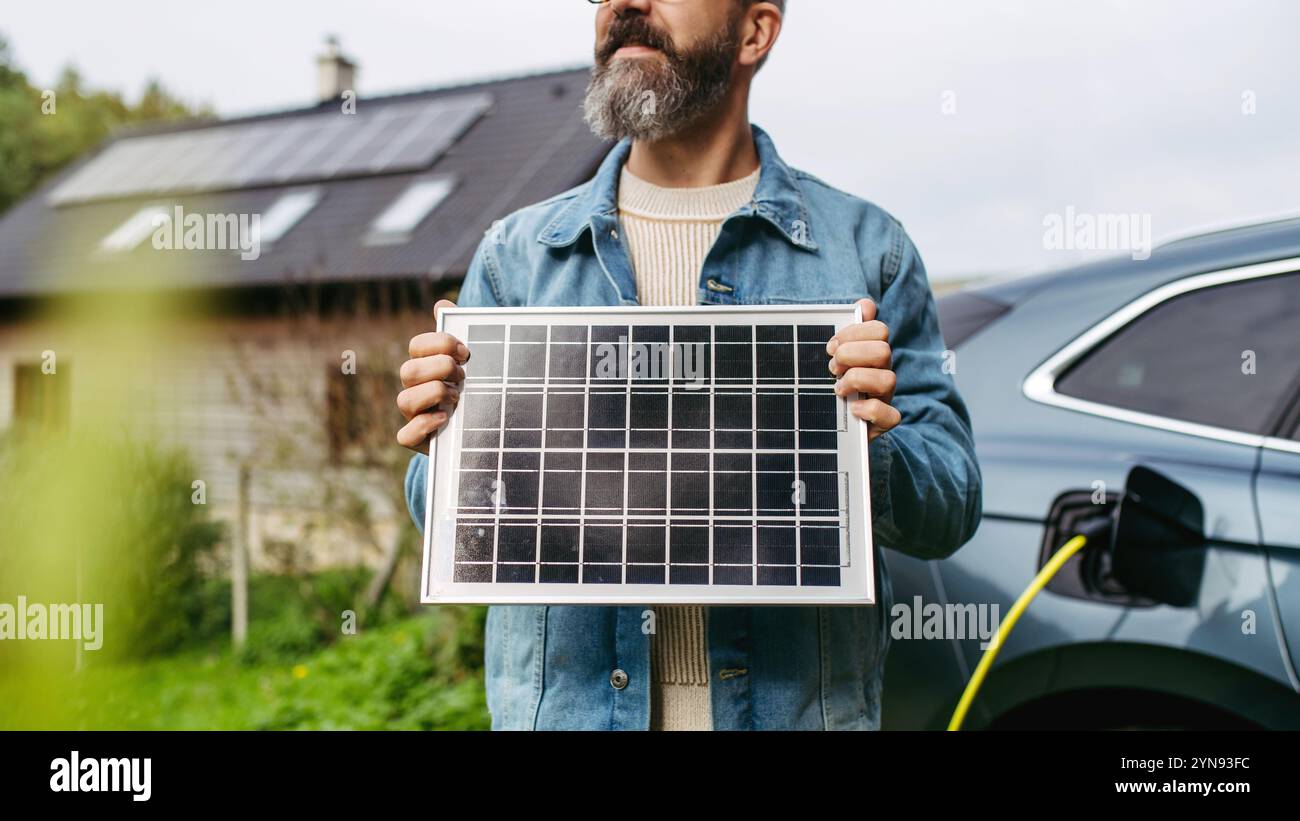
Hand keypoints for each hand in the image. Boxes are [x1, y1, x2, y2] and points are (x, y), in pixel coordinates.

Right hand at [396, 299, 468, 453]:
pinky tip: (444, 419)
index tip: (468, 352)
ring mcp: (415, 414)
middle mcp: (415, 388)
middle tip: (464, 376)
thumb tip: (441, 304)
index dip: (441, 344)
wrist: (489, 429)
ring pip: (404, 400)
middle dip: (439, 368)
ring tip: (457, 398)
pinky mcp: (418, 440)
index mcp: (426, 365)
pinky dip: (422, 425)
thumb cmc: (477, 390)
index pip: (417, 345)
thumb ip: (460, 334)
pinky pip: (405, 435)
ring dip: (433, 394)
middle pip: (408, 370)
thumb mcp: (474, 362)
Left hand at [827, 298, 900, 442]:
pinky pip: (891, 416)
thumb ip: (847, 331)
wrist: (826, 427)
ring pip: (889, 379)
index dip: (854, 333)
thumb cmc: (831, 387)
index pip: (879, 330)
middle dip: (852, 355)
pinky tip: (851, 408)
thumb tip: (866, 304)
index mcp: (872, 354)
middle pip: (883, 351)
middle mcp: (882, 373)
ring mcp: (884, 398)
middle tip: (832, 367)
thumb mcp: (834, 358)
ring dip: (857, 380)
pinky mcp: (882, 423)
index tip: (831, 346)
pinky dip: (869, 410)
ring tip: (837, 388)